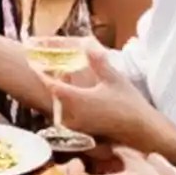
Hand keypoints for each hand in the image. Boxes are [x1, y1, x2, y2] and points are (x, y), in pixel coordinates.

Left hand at [39, 47, 156, 145]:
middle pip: (53, 94)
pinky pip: (68, 113)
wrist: (142, 131)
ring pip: (60, 104)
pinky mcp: (83, 131)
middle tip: (49, 64)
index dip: (41, 72)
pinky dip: (68, 101)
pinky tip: (77, 92)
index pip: (50, 85)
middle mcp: (72, 114)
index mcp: (77, 100)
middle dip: (50, 79)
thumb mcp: (113, 79)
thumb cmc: (129, 105)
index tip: (33, 61)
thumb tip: (87, 43)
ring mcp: (76, 124)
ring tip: (63, 75)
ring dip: (59, 90)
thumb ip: (98, 61)